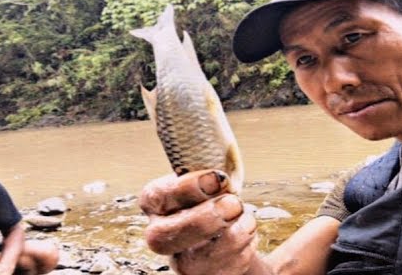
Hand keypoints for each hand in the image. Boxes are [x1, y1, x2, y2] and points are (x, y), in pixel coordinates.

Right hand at [140, 170, 262, 274]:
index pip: (157, 196)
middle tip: (234, 204)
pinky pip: (223, 270)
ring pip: (196, 259)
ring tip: (246, 216)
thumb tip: (219, 140)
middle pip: (164, 236)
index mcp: (155, 202)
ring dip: (232, 235)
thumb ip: (209, 171)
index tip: (219, 178)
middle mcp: (159, 233)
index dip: (187, 188)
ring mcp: (179, 260)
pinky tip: (246, 232)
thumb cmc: (216, 199)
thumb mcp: (209, 180)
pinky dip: (243, 249)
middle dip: (203, 221)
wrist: (229, 235)